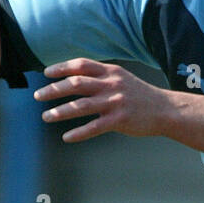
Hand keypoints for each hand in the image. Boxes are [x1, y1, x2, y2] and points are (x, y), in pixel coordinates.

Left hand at [34, 59, 168, 141]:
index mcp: (110, 72)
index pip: (81, 65)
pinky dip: (79, 133)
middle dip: (54, 90)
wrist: (165, 110)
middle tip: (38, 96)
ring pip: (81, 106)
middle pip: (76, 84)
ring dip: (60, 112)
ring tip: (46, 116)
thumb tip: (75, 79)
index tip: (46, 73)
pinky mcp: (120, 120)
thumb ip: (101, 78)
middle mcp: (111, 85)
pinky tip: (66, 137)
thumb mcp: (121, 79)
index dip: (61, 68)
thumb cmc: (139, 96)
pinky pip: (94, 127)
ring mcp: (115, 102)